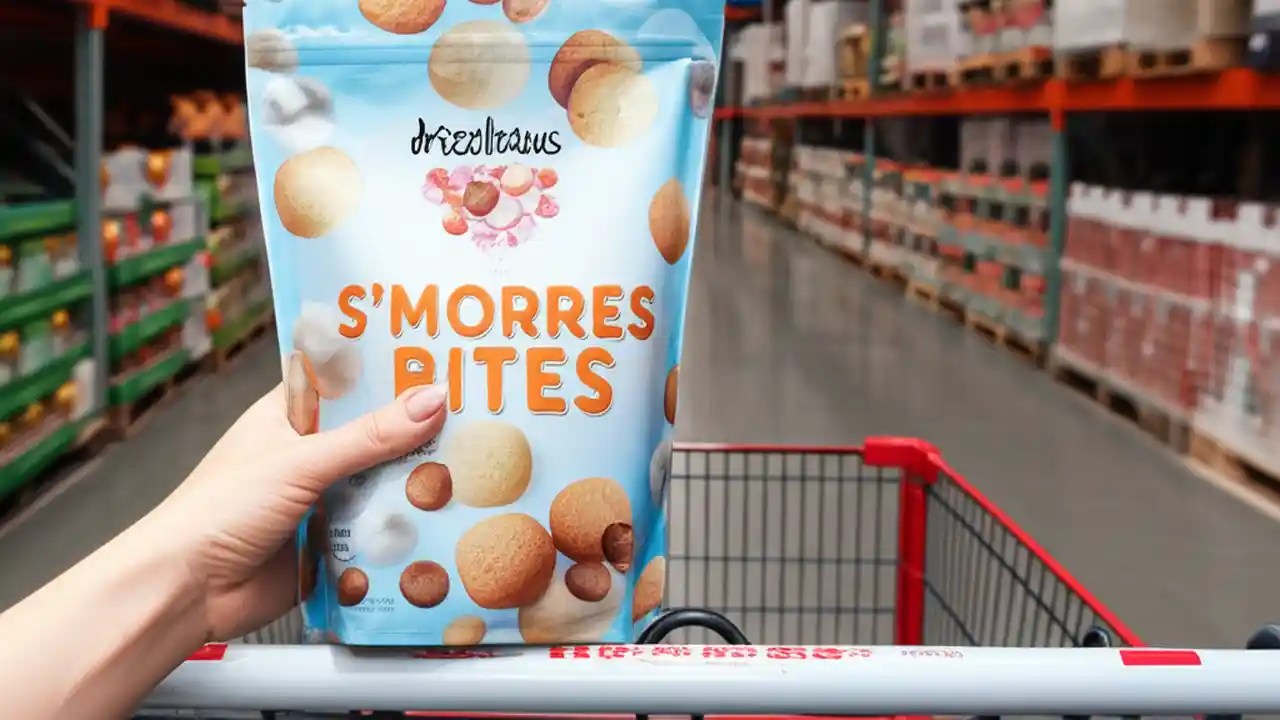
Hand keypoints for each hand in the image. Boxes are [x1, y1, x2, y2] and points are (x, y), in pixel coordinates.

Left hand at [149, 383, 447, 641]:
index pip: (352, 380)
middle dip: (420, 431)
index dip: (395, 370)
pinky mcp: (333, 541)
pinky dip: (405, 527)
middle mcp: (310, 453)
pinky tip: (443, 520)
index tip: (446, 360)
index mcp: (292, 414)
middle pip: (378, 433)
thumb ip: (369, 436)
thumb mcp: (301, 461)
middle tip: (476, 417)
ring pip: (384, 482)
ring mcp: (323, 498)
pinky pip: (380, 529)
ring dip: (417, 481)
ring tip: (473, 467)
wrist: (187, 591)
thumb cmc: (217, 512)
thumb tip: (431, 399)